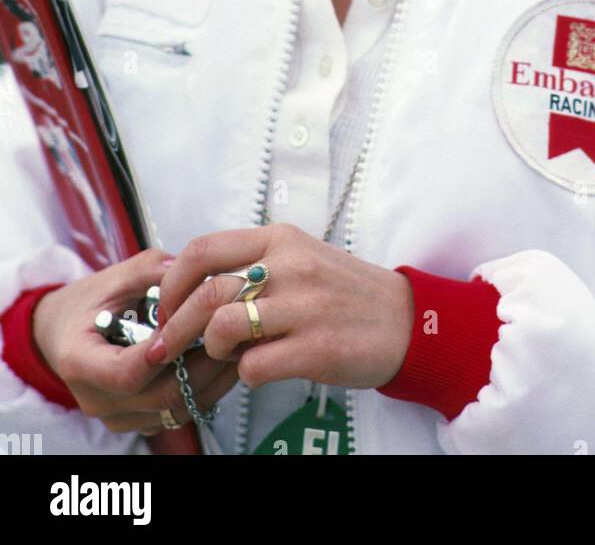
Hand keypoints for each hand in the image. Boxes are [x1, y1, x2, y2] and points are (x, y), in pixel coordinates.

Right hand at [31, 247, 239, 434]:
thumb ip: (151, 270)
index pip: (125, 373)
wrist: (66, 333)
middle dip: (202, 364)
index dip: (164, 352)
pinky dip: (203, 391)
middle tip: (231, 332)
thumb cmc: (90, 303)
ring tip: (234, 344)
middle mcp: (95, 398)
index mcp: (79, 361)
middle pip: (159, 395)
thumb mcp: (115, 277)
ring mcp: (117, 417)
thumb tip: (191, 268)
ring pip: (175, 410)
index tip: (192, 324)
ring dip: (210, 380)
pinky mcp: (137, 422)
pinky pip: (177, 415)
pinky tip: (219, 362)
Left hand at [149, 225, 414, 391]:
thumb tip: (194, 287)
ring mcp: (305, 307)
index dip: (173, 282)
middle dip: (174, 328)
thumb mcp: (302, 258)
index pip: (204, 249)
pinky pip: (254, 366)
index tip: (165, 306)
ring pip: (225, 328)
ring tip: (224, 356)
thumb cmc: (346, 293)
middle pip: (207, 293)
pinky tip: (259, 370)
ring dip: (212, 350)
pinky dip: (245, 374)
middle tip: (165, 349)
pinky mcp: (317, 349)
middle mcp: (291, 267)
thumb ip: (255, 264)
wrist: (408, 321)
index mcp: (281, 240)